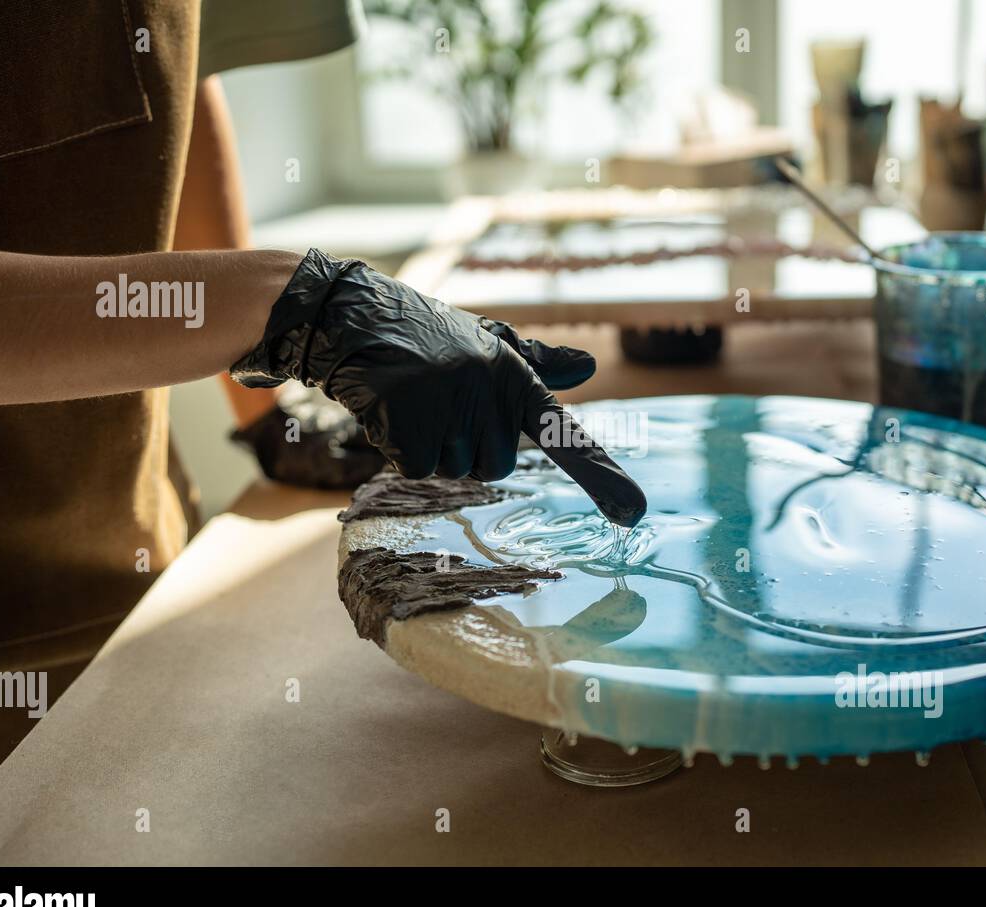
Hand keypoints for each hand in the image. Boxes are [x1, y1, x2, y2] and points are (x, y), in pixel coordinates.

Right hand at [230, 249, 645, 526]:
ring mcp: (449, 402)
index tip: (635, 512)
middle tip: (438, 409)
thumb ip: (536, 362)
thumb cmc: (424, 335)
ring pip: (453, 471)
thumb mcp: (485, 342)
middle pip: (494, 467)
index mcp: (513, 372)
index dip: (600, 474)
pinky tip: (388, 412)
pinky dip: (398, 450)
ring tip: (410, 401)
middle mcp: (489, 387)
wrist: (350, 315)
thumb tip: (589, 367)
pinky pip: (416, 469)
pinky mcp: (409, 417)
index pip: (562, 431)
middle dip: (464, 450)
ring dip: (427, 448)